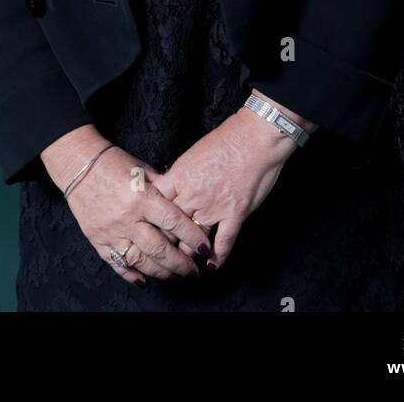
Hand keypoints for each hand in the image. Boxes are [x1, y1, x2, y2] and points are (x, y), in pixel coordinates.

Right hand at [63, 144, 214, 285]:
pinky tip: (144, 281)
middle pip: (160, 249)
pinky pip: (116, 263)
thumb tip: (185, 202)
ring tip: (177, 277)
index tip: (206, 248)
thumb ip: (164, 188)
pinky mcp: (97, 240)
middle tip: (196, 272)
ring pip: (141, 261)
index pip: (173, 221)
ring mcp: (111, 232)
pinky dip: (130, 275)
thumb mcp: (143, 170)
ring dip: (162, 273)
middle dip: (181, 264)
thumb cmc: (114, 163)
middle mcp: (127, 218)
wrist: (78, 165)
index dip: (192, 237)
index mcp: (141, 197)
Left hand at [150, 109, 298, 268]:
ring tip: (184, 266)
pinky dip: (216, 259)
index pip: (156, 206)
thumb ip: (182, 176)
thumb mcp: (193, 154)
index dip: (150, 220)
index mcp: (179, 177)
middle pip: (170, 227)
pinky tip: (211, 266)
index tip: (148, 230)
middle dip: (165, 243)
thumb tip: (173, 187)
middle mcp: (192, 195)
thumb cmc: (227, 139)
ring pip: (193, 240)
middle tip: (162, 255)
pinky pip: (223, 244)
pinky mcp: (235, 215)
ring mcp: (213, 208)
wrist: (255, 137)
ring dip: (188, 255)